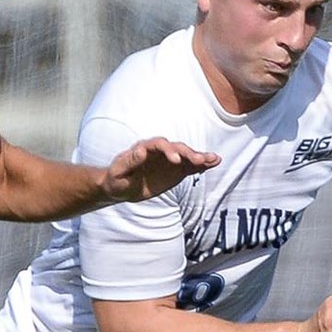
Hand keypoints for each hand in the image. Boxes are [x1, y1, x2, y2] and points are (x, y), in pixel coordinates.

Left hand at [101, 138, 218, 201]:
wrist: (121, 186)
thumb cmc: (117, 179)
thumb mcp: (119, 172)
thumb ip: (130, 161)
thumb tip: (141, 151)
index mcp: (144, 149)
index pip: (158, 145)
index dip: (168, 150)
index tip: (176, 160)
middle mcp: (159, 151)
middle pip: (176, 148)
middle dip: (187, 153)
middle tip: (198, 160)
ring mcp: (169, 159)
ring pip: (186, 155)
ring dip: (199, 157)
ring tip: (213, 159)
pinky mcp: (176, 169)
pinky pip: (190, 166)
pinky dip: (202, 165)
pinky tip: (214, 163)